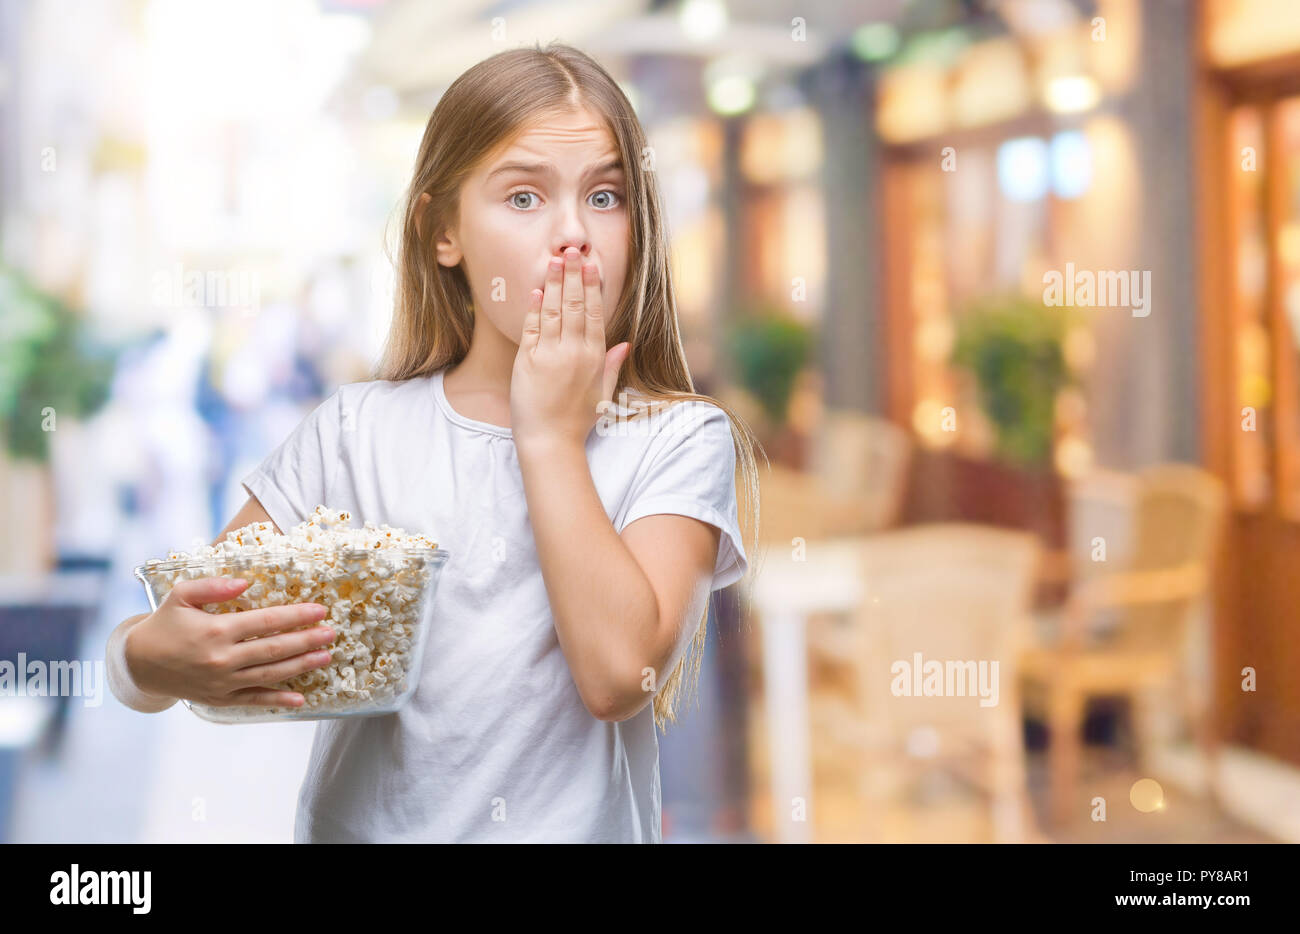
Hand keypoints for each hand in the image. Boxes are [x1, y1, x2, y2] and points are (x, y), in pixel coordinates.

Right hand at [125, 576, 337, 707]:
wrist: (138, 664)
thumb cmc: (164, 624)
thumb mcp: (180, 596)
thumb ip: (212, 586)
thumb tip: (245, 582)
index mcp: (215, 630)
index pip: (266, 622)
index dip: (295, 616)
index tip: (319, 611)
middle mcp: (222, 659)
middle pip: (274, 649)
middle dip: (307, 641)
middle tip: (331, 633)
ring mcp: (222, 682)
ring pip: (270, 673)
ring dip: (301, 666)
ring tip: (325, 656)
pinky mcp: (220, 698)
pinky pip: (254, 700)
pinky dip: (278, 699)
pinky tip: (300, 698)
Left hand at [510, 246, 629, 451]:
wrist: (549, 441)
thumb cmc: (577, 421)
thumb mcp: (603, 394)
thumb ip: (612, 366)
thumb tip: (624, 344)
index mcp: (594, 358)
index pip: (593, 313)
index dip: (592, 287)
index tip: (591, 265)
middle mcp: (573, 352)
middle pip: (573, 305)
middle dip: (573, 275)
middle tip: (571, 251)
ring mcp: (550, 355)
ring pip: (552, 311)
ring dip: (552, 283)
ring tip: (554, 260)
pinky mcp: (527, 361)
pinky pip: (531, 328)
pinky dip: (533, 308)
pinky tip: (535, 290)